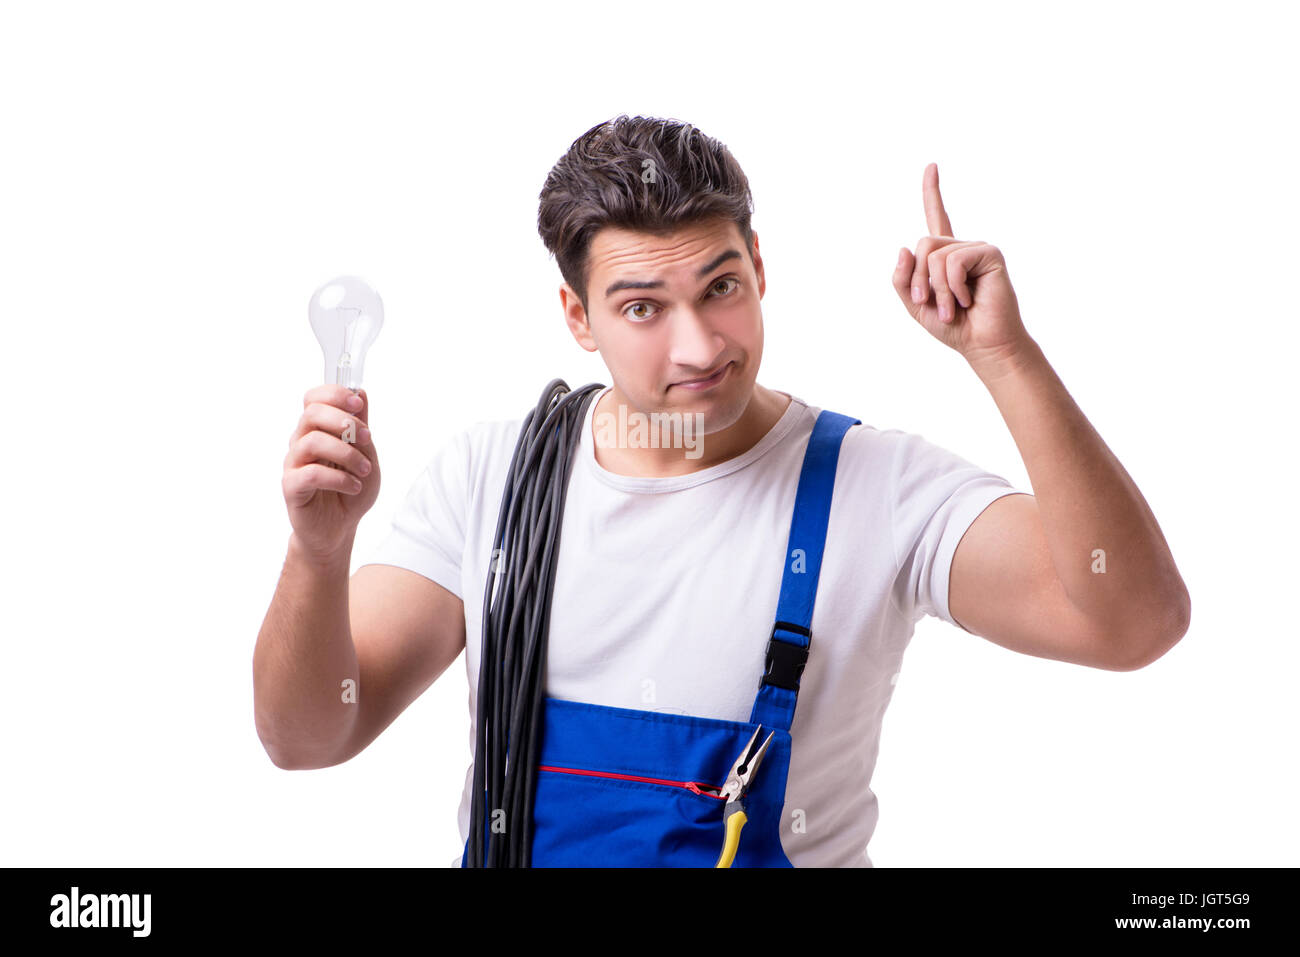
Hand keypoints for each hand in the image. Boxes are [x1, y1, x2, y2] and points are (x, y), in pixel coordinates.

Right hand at [282, 384, 380, 563]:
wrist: (339, 528)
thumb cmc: (350, 489)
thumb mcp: (366, 455)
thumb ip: (360, 426)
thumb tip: (359, 392)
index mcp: (318, 429)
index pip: (314, 398)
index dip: (334, 394)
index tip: (358, 404)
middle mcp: (302, 442)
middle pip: (311, 414)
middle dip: (343, 421)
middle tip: (366, 438)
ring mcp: (294, 464)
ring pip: (312, 442)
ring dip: (347, 454)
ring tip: (365, 470)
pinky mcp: (291, 487)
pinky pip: (310, 473)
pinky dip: (339, 478)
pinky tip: (353, 487)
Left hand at [891, 163, 1032, 373]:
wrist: (982, 344)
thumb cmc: (954, 326)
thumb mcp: (915, 305)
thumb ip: (902, 279)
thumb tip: (904, 247)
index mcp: (943, 257)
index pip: (936, 218)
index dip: (932, 192)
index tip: (931, 166)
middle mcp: (960, 247)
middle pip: (921, 245)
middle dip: (918, 280)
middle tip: (931, 305)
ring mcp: (976, 248)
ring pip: (934, 255)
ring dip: (937, 289)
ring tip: (953, 307)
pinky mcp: (990, 254)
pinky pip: (954, 261)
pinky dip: (953, 286)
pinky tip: (968, 299)